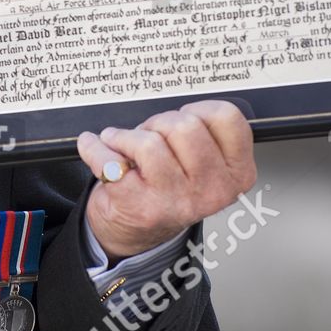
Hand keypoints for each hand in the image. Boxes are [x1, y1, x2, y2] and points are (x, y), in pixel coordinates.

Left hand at [77, 100, 255, 264]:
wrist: (136, 228)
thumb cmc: (169, 184)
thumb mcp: (202, 160)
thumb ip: (203, 131)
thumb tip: (172, 101)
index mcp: (236, 173)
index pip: (226, 117)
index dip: (199, 109)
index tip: (185, 118)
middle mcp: (213, 190)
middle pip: (185, 125)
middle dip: (160, 123)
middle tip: (150, 135)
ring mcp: (176, 200)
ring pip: (150, 142)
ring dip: (127, 136)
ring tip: (123, 144)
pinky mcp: (139, 205)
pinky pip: (112, 160)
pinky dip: (95, 148)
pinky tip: (94, 146)